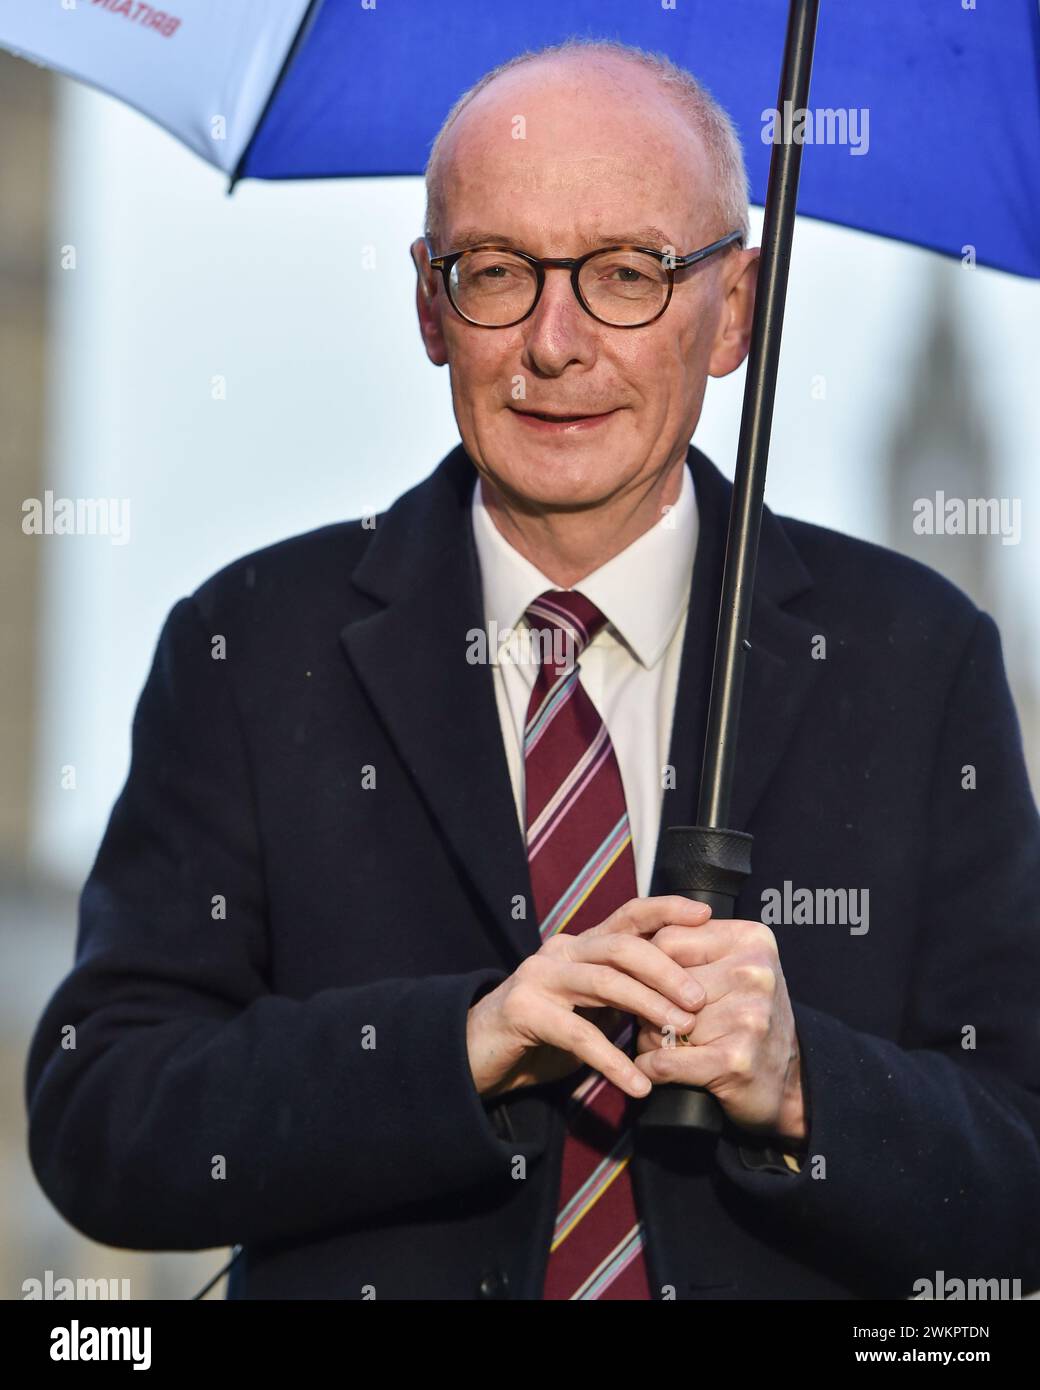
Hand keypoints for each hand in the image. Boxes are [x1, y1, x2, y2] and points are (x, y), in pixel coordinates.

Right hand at [466, 897, 712, 1100]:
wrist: (476, 1054)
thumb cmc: (543, 1032)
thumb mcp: (591, 1008)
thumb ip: (625, 994)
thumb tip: (686, 999)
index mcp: (580, 944)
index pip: (628, 916)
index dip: (666, 910)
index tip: (705, 915)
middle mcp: (560, 951)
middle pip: (621, 946)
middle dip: (666, 970)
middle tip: (698, 1000)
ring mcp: (538, 977)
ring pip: (603, 981)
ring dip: (647, 1006)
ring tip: (679, 1032)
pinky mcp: (522, 1011)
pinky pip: (577, 1034)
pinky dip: (612, 1061)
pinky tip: (637, 1085)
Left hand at [632, 917, 806, 1144]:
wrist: (789, 1081)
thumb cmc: (749, 1016)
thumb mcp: (733, 966)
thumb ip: (692, 946)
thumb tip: (631, 944)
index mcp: (752, 940)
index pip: (668, 938)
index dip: (650, 965)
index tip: (657, 983)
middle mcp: (754, 973)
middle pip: (661, 981)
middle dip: (648, 1003)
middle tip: (660, 1020)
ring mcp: (747, 1017)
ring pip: (660, 1021)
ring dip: (650, 1037)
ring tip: (667, 1043)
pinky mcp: (735, 1060)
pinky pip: (664, 1059)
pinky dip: (650, 1066)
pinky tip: (656, 1067)